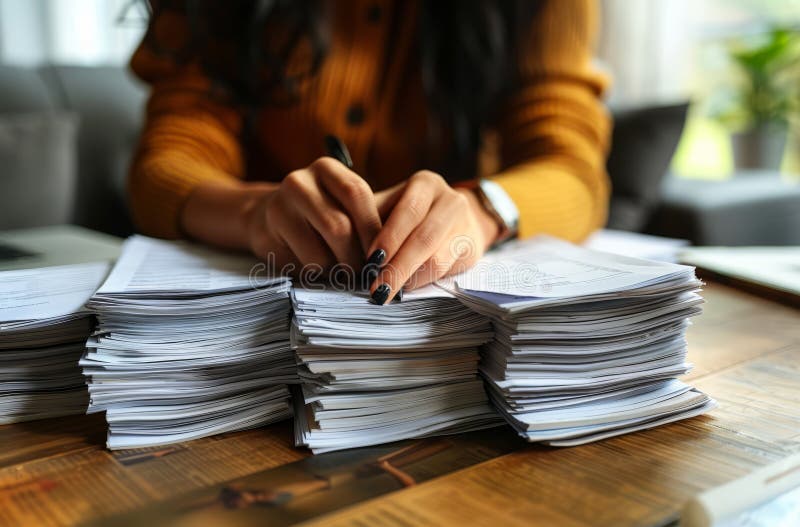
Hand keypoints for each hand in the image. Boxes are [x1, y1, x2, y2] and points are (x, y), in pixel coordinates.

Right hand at [246, 157, 381, 277]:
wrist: (266, 217)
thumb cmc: (319, 215)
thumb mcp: (342, 206)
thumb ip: (365, 219)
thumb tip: (392, 254)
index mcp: (326, 169)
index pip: (356, 193)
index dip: (374, 228)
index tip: (386, 253)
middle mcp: (300, 181)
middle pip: (338, 226)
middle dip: (357, 256)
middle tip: (368, 272)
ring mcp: (279, 205)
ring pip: (320, 251)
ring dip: (338, 268)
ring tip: (344, 271)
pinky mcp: (265, 233)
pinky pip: (302, 264)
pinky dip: (318, 273)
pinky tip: (318, 268)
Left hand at [367, 171, 500, 303]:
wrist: (458, 219)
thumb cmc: (411, 216)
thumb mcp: (391, 207)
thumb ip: (371, 222)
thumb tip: (349, 249)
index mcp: (425, 183)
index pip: (409, 210)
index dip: (390, 237)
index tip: (371, 260)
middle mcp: (449, 199)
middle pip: (423, 238)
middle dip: (397, 266)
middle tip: (376, 287)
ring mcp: (464, 224)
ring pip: (435, 258)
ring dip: (408, 277)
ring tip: (386, 291)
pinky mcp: (471, 247)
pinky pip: (444, 270)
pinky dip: (421, 281)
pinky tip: (405, 286)